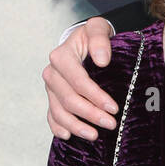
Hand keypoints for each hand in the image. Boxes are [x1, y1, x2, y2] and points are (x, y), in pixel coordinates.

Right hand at [42, 18, 116, 139]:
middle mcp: (52, 73)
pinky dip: (58, 127)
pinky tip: (68, 136)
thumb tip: (102, 60)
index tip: (114, 108)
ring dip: (76, 126)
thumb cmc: (92, 36)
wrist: (83, 42)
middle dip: (90, 114)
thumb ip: (99, 39)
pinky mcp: (52, 97)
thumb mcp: (98, 28)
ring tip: (95, 135)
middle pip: (69, 99)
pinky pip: (51, 116)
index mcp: (62, 56)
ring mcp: (51, 88)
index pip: (78, 81)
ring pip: (59, 111)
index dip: (95, 96)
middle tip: (111, 124)